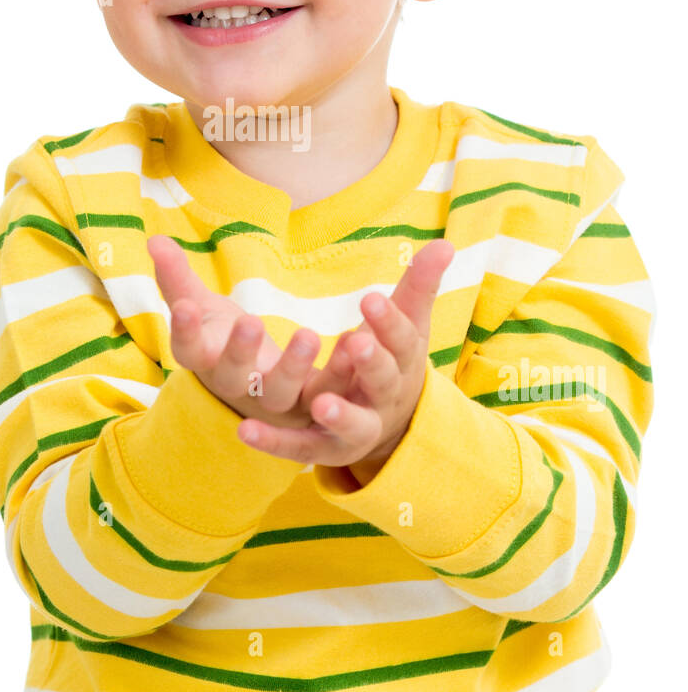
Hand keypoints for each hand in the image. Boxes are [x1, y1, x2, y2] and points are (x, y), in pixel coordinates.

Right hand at [147, 235, 322, 429]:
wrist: (257, 390)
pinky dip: (340, 370)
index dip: (184, 331)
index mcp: (204, 359)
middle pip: (233, 375)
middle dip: (240, 351)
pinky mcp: (307, 402)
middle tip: (250, 322)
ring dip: (294, 366)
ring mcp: (271, 399)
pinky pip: (324, 389)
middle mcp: (235, 385)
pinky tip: (356, 341)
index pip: (187, 349)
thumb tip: (154, 239)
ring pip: (280, 391)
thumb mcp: (199, 306)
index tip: (184, 308)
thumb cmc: (221, 340)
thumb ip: (177, 277)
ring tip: (308, 334)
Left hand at [236, 239, 455, 468]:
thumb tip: (446, 243)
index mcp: (404, 364)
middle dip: (372, 363)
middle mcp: (383, 399)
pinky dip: (273, 442)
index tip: (370, 299)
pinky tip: (245, 431)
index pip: (402, 341)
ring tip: (320, 403)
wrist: (391, 424)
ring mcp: (354, 428)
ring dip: (337, 412)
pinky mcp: (320, 448)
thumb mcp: (407, 323)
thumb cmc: (393, 360)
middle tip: (356, 341)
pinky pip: (297, 447)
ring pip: (350, 423)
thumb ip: (419, 285)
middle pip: (382, 382)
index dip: (388, 322)